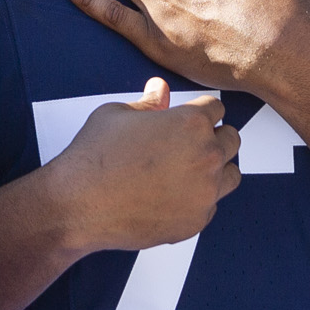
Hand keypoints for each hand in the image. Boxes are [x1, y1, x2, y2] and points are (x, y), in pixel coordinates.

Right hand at [43, 78, 240, 252]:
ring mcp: (205, 192)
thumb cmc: (94, 156)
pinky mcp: (197, 221)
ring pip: (231, 175)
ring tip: (189, 171)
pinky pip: (210, 205)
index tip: (191, 119)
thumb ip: (148, 103)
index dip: (201, 111)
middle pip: (231, 139)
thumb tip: (160, 89)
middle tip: (189, 144)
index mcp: (191, 123)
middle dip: (213, 137)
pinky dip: (198, 200)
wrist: (78, 205)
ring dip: (216, 169)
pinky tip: (173, 197)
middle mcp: (206, 156)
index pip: (217, 107)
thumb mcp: (117, 114)